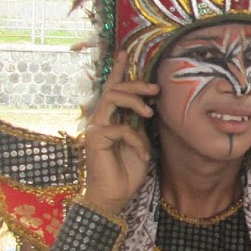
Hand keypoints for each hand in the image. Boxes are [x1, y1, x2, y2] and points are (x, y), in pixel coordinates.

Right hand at [83, 51, 156, 213]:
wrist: (114, 197)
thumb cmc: (127, 173)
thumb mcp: (140, 142)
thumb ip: (139, 123)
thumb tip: (148, 105)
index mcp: (110, 119)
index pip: (113, 89)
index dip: (119, 71)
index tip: (124, 52)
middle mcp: (99, 120)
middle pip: (114, 89)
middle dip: (135, 84)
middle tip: (155, 88)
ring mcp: (94, 128)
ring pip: (112, 98)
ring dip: (134, 101)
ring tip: (150, 112)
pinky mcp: (94, 138)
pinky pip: (121, 128)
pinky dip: (136, 139)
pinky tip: (143, 154)